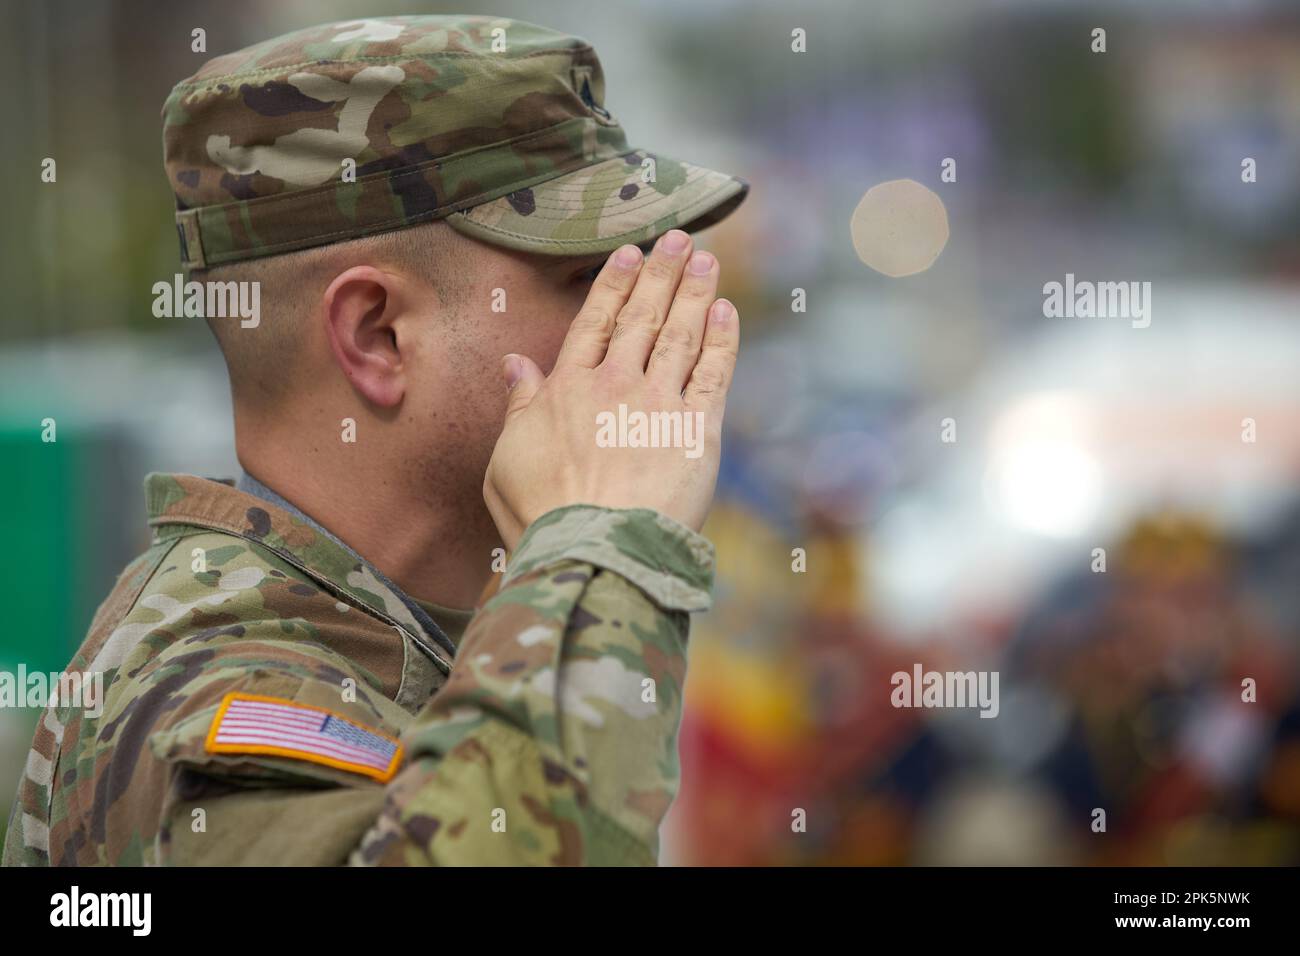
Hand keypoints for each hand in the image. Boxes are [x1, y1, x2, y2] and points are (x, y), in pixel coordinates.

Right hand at [483, 229, 739, 549]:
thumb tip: (516, 364)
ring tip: (707, 260)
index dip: (614, 284)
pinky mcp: (697, 431)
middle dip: (661, 273)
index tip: (628, 253)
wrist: (592, 550)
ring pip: (680, 334)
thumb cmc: (541, 516)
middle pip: (642, 317)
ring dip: (694, 292)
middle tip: (678, 238)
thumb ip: (519, 407)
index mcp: (568, 390)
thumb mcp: (507, 459)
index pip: (595, 322)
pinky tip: (727, 312)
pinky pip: (713, 374)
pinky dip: (722, 340)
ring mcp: (658, 405)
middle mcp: (615, 385)